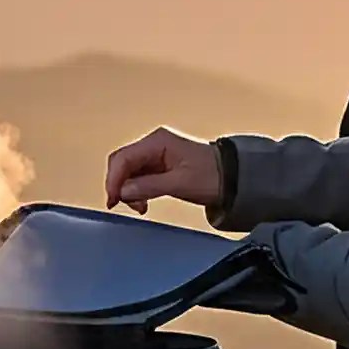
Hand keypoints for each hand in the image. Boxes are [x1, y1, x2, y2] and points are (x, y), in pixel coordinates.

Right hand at [104, 127, 221, 213]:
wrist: (234, 178)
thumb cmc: (213, 176)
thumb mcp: (180, 183)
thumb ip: (148, 186)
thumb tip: (123, 191)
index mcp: (158, 141)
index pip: (124, 158)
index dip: (114, 180)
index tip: (113, 200)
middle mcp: (154, 144)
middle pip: (121, 163)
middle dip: (119, 185)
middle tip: (124, 205)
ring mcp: (155, 154)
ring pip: (127, 171)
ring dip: (128, 190)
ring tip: (140, 206)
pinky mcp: (158, 165)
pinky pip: (137, 176)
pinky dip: (135, 190)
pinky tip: (143, 202)